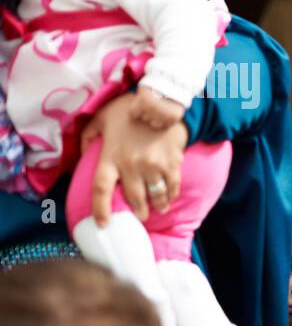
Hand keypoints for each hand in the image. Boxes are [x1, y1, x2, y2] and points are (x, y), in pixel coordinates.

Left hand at [80, 93, 187, 224]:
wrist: (162, 101)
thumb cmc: (129, 109)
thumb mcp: (101, 118)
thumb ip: (89, 137)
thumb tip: (85, 156)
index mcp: (111, 157)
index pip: (101, 189)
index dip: (100, 209)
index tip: (103, 224)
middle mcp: (131, 165)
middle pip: (133, 198)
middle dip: (137, 210)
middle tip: (140, 216)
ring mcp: (153, 166)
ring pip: (155, 196)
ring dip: (156, 206)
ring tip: (157, 210)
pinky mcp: (172, 164)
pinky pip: (172, 187)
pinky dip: (171, 195)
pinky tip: (170, 198)